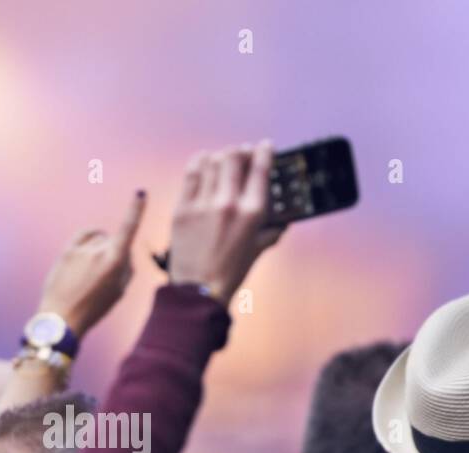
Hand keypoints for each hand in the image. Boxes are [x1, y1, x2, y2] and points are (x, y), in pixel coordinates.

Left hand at [37, 190, 145, 338]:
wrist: (61, 319)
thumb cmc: (93, 308)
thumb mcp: (118, 291)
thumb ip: (126, 267)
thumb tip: (125, 250)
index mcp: (114, 262)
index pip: (128, 230)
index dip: (136, 210)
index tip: (141, 193)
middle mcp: (98, 252)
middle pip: (114, 241)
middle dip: (115, 252)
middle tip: (108, 276)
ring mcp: (81, 250)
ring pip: (99, 239)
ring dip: (101, 248)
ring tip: (93, 272)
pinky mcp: (67, 250)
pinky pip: (85, 236)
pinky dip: (90, 238)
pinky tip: (89, 248)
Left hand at [167, 141, 282, 304]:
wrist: (198, 292)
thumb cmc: (231, 272)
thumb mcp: (259, 249)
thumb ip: (273, 229)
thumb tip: (286, 219)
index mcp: (252, 213)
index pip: (261, 168)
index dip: (264, 151)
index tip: (265, 146)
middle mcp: (229, 203)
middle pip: (235, 157)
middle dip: (241, 151)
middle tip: (242, 154)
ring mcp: (203, 205)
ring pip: (213, 161)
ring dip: (220, 156)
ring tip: (223, 160)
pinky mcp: (182, 209)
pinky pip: (191, 173)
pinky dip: (199, 162)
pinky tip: (204, 161)